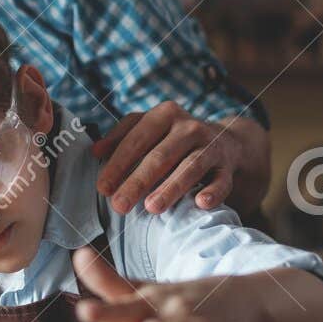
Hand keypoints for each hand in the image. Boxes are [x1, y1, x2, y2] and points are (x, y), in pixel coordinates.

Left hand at [70, 246, 249, 321]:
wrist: (241, 297)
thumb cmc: (181, 302)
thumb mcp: (143, 294)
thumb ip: (109, 283)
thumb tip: (77, 254)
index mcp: (144, 306)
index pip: (116, 308)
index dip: (100, 311)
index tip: (81, 310)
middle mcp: (166, 313)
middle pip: (136, 315)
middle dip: (111, 315)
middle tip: (86, 312)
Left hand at [91, 103, 260, 215]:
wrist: (221, 141)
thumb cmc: (172, 138)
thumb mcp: (147, 129)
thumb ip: (121, 137)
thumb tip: (95, 152)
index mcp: (164, 114)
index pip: (136, 139)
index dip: (118, 164)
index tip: (103, 188)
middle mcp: (189, 126)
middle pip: (160, 156)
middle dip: (138, 181)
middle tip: (119, 205)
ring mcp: (211, 145)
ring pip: (190, 167)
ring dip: (171, 188)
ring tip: (152, 207)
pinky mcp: (226, 166)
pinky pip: (221, 180)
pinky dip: (213, 191)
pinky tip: (201, 203)